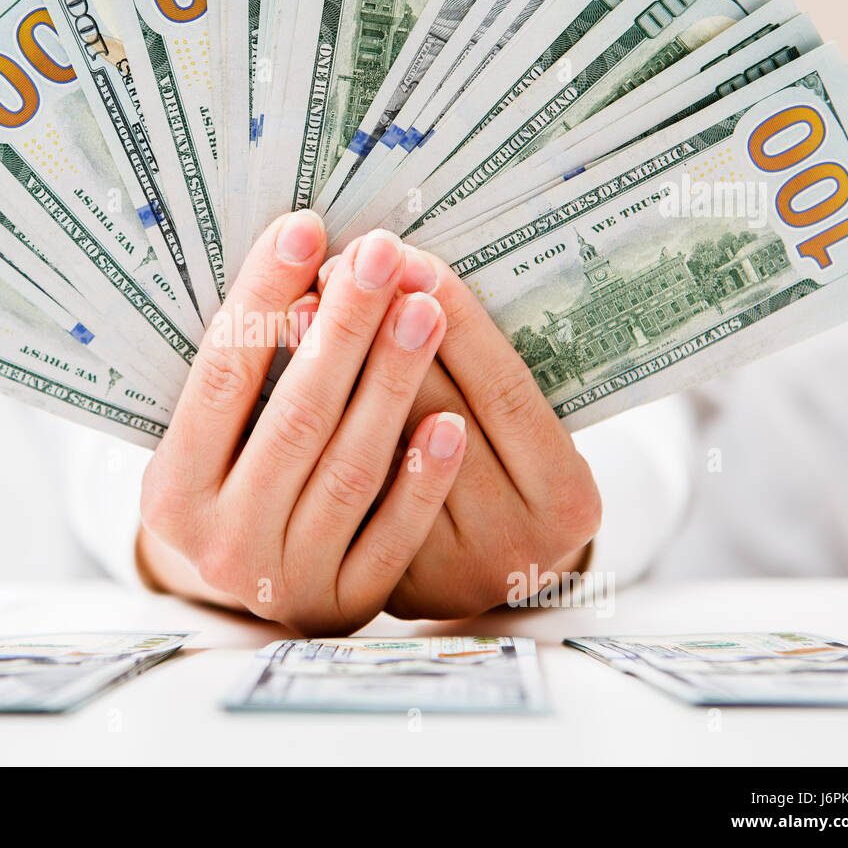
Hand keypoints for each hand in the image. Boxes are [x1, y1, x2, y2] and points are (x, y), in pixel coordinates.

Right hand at [137, 211, 466, 635]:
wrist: (247, 595)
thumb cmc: (232, 484)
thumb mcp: (210, 439)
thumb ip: (244, 374)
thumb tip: (305, 259)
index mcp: (172, 492)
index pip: (221, 377)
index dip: (263, 298)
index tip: (305, 228)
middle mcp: (221, 543)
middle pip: (295, 419)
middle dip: (344, 328)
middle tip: (383, 254)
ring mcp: (285, 580)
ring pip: (348, 470)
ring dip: (392, 385)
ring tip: (426, 311)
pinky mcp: (345, 604)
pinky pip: (392, 538)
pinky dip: (422, 479)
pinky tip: (452, 423)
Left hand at [318, 239, 601, 620]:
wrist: (484, 585)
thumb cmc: (509, 483)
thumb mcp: (525, 437)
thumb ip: (482, 378)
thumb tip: (409, 276)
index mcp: (565, 499)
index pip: (501, 390)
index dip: (455, 316)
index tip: (410, 257)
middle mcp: (510, 545)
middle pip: (434, 416)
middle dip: (383, 330)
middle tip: (342, 264)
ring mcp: (440, 575)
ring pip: (374, 459)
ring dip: (332, 371)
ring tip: (302, 304)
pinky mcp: (376, 591)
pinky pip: (337, 499)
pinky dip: (309, 431)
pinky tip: (281, 378)